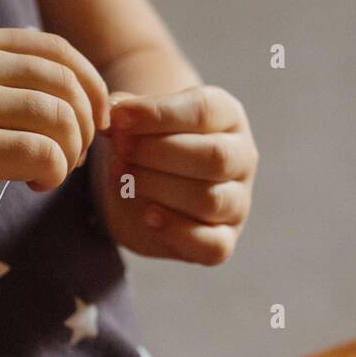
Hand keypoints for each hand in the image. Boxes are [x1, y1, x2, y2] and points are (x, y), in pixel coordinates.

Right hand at [0, 27, 110, 239]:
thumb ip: (1, 85)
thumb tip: (79, 95)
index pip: (55, 50)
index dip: (91, 84)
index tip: (98, 120)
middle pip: (65, 83)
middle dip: (84, 125)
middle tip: (71, 157)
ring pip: (59, 117)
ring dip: (70, 153)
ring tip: (50, 173)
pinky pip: (44, 153)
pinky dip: (53, 173)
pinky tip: (33, 184)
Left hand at [93, 85, 257, 264]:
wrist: (149, 192)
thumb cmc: (148, 147)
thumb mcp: (138, 124)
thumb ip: (125, 117)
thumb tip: (113, 112)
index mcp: (228, 116)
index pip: (203, 111)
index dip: (158, 115)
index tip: (118, 119)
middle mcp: (242, 158)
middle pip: (213, 156)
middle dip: (157, 154)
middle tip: (119, 153)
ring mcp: (237, 202)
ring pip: (210, 199)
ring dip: (160, 189)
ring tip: (124, 180)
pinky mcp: (225, 240)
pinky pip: (212, 245)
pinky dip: (177, 232)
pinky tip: (149, 217)